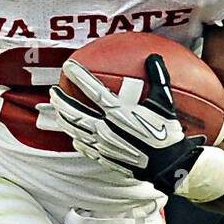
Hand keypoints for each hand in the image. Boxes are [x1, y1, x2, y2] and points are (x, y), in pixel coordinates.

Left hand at [44, 53, 204, 194]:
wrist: (170, 166)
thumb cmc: (169, 133)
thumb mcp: (166, 103)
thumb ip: (159, 78)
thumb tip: (153, 57)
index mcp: (119, 113)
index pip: (93, 91)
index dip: (79, 77)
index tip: (68, 66)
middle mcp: (107, 129)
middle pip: (75, 113)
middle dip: (61, 101)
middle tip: (53, 90)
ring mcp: (104, 145)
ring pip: (76, 130)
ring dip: (63, 118)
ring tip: (56, 109)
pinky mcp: (105, 158)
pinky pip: (85, 148)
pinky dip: (77, 139)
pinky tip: (74, 137)